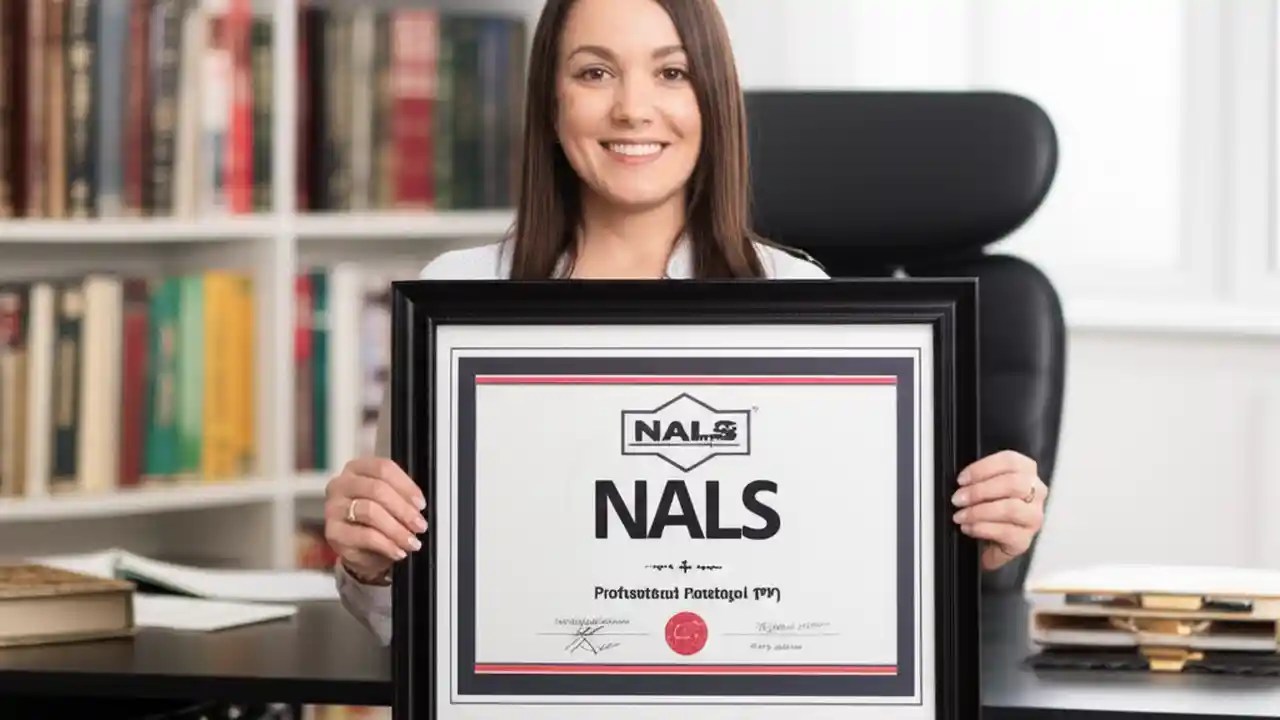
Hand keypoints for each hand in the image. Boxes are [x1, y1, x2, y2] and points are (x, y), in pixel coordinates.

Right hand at [324, 457, 427, 583]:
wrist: (361, 550)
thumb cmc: (375, 521)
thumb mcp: (390, 503)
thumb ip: (401, 497)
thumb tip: (417, 506)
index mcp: (356, 469)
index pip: (383, 468)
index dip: (406, 486)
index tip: (420, 503)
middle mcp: (341, 485)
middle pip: (376, 489)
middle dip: (403, 509)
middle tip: (419, 524)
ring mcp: (334, 508)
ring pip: (370, 512)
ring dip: (397, 529)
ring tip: (411, 541)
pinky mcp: (333, 532)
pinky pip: (365, 536)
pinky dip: (387, 545)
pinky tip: (398, 550)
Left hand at [951, 450, 1046, 570]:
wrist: (992, 542)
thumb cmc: (988, 509)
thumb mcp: (986, 488)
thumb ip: (979, 478)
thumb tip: (963, 480)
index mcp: (1026, 472)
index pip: (1010, 461)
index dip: (983, 468)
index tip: (962, 479)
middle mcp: (1036, 493)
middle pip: (1013, 483)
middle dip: (980, 491)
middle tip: (958, 499)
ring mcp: (1033, 517)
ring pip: (1010, 508)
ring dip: (978, 511)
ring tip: (960, 516)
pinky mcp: (1025, 540)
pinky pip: (1004, 532)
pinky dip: (981, 528)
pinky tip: (968, 528)